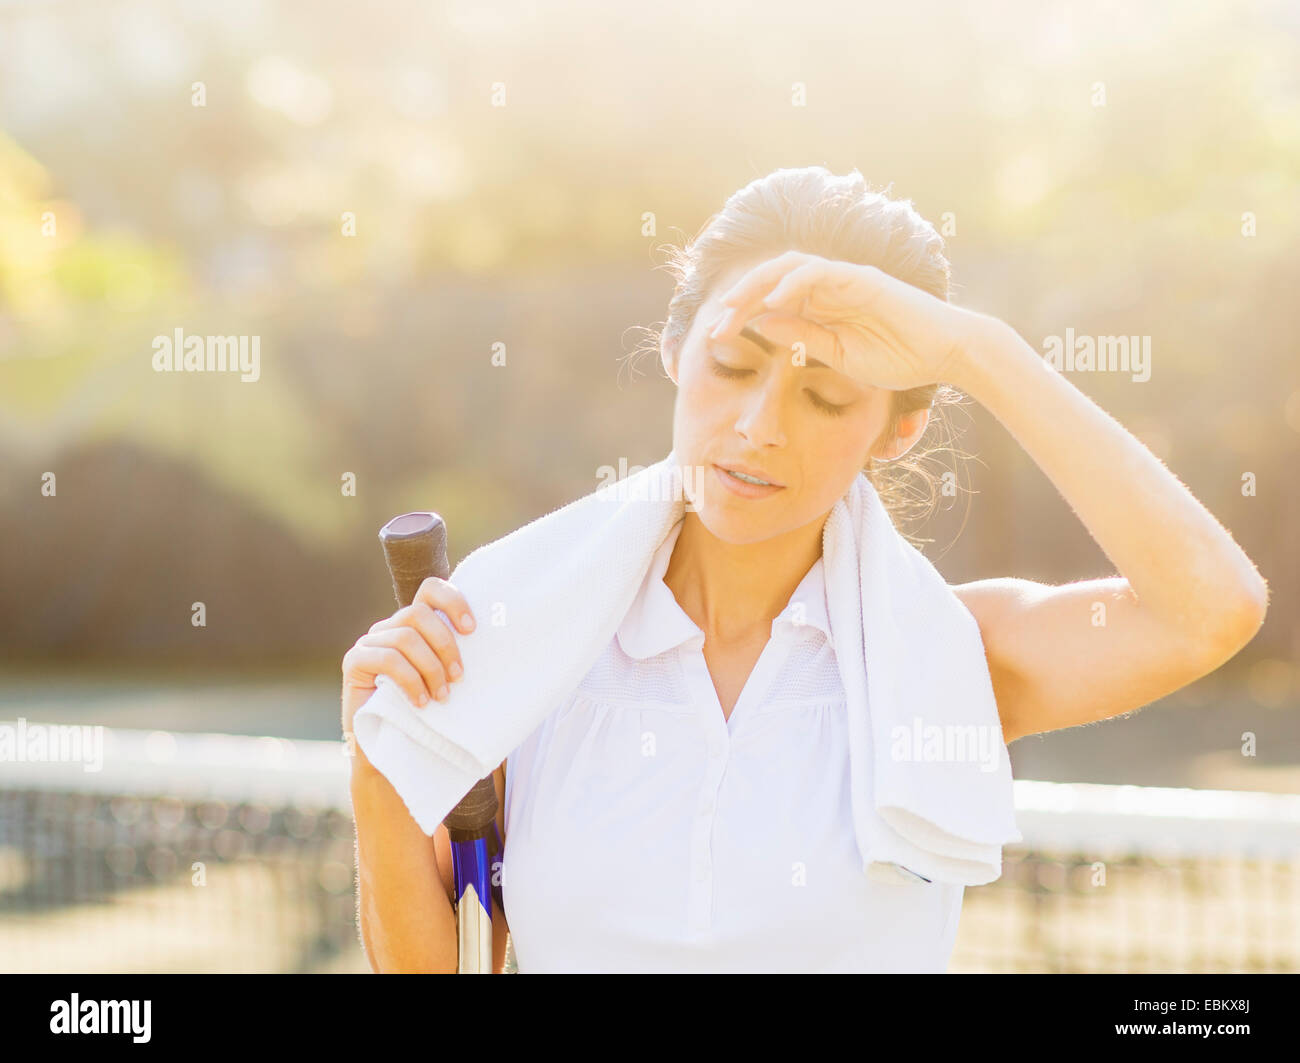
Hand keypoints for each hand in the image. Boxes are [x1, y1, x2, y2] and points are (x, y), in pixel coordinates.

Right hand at [341, 577, 475, 738]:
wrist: (388, 750)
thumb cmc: (424, 713)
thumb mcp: (445, 679)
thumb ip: (456, 658)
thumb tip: (493, 644)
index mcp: (414, 625)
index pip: (430, 590)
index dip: (453, 601)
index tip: (472, 629)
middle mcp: (389, 627)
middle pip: (419, 614)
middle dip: (445, 645)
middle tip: (459, 677)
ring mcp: (369, 642)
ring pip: (405, 637)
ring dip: (430, 668)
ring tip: (442, 696)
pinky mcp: (354, 661)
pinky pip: (387, 659)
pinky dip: (410, 681)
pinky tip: (420, 702)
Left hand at [709, 250, 986, 391]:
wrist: (946, 353)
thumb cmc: (899, 357)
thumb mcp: (838, 355)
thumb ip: (802, 337)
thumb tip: (761, 324)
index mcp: (822, 307)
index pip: (771, 302)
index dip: (741, 315)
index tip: (715, 337)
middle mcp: (829, 287)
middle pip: (773, 280)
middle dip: (740, 299)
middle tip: (714, 324)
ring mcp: (846, 279)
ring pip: (791, 267)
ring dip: (758, 284)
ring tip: (733, 305)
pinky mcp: (863, 278)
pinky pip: (821, 272)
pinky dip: (794, 283)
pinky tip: (774, 301)